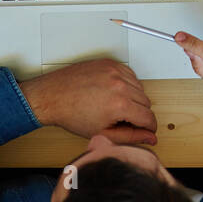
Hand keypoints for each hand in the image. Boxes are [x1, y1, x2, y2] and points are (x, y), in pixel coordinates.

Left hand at [19, 58, 157, 143]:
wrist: (52, 96)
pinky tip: (113, 92)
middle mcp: (121, 85)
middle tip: (123, 119)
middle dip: (139, 113)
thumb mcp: (102, 133)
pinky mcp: (111, 63)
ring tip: (115, 105)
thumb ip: (130, 137)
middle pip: (146, 102)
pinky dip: (127, 84)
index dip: (149, 127)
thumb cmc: (71, 115)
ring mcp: (116, 72)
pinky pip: (131, 75)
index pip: (149, 117)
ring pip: (140, 88)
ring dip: (133, 98)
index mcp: (120, 105)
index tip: (146, 129)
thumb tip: (150, 138)